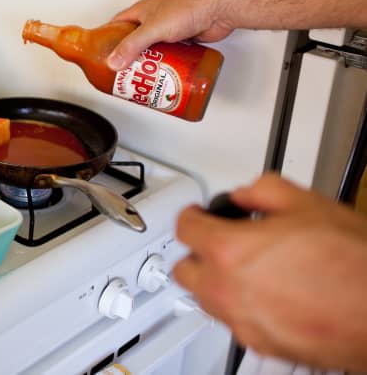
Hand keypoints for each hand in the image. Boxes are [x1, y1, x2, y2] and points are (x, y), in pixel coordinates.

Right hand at [107, 0, 233, 70]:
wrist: (220, 8)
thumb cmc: (189, 6)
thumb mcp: (152, 28)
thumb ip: (132, 46)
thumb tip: (114, 63)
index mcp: (141, 11)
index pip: (116, 25)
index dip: (106, 38)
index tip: (99, 53)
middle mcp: (154, 19)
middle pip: (134, 40)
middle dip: (127, 57)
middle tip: (121, 73)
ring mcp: (170, 29)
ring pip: (153, 49)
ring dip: (147, 63)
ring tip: (141, 79)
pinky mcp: (185, 39)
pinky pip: (170, 55)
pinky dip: (166, 65)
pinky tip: (163, 75)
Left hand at [173, 174, 366, 371]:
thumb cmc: (355, 264)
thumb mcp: (307, 204)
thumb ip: (262, 191)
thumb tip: (247, 195)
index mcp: (229, 251)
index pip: (184, 228)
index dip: (193, 214)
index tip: (198, 214)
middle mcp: (227, 290)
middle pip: (185, 271)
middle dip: (198, 253)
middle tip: (217, 242)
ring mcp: (243, 322)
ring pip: (207, 300)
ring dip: (216, 282)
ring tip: (246, 268)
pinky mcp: (262, 345)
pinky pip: (235, 323)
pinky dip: (242, 308)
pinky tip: (268, 295)